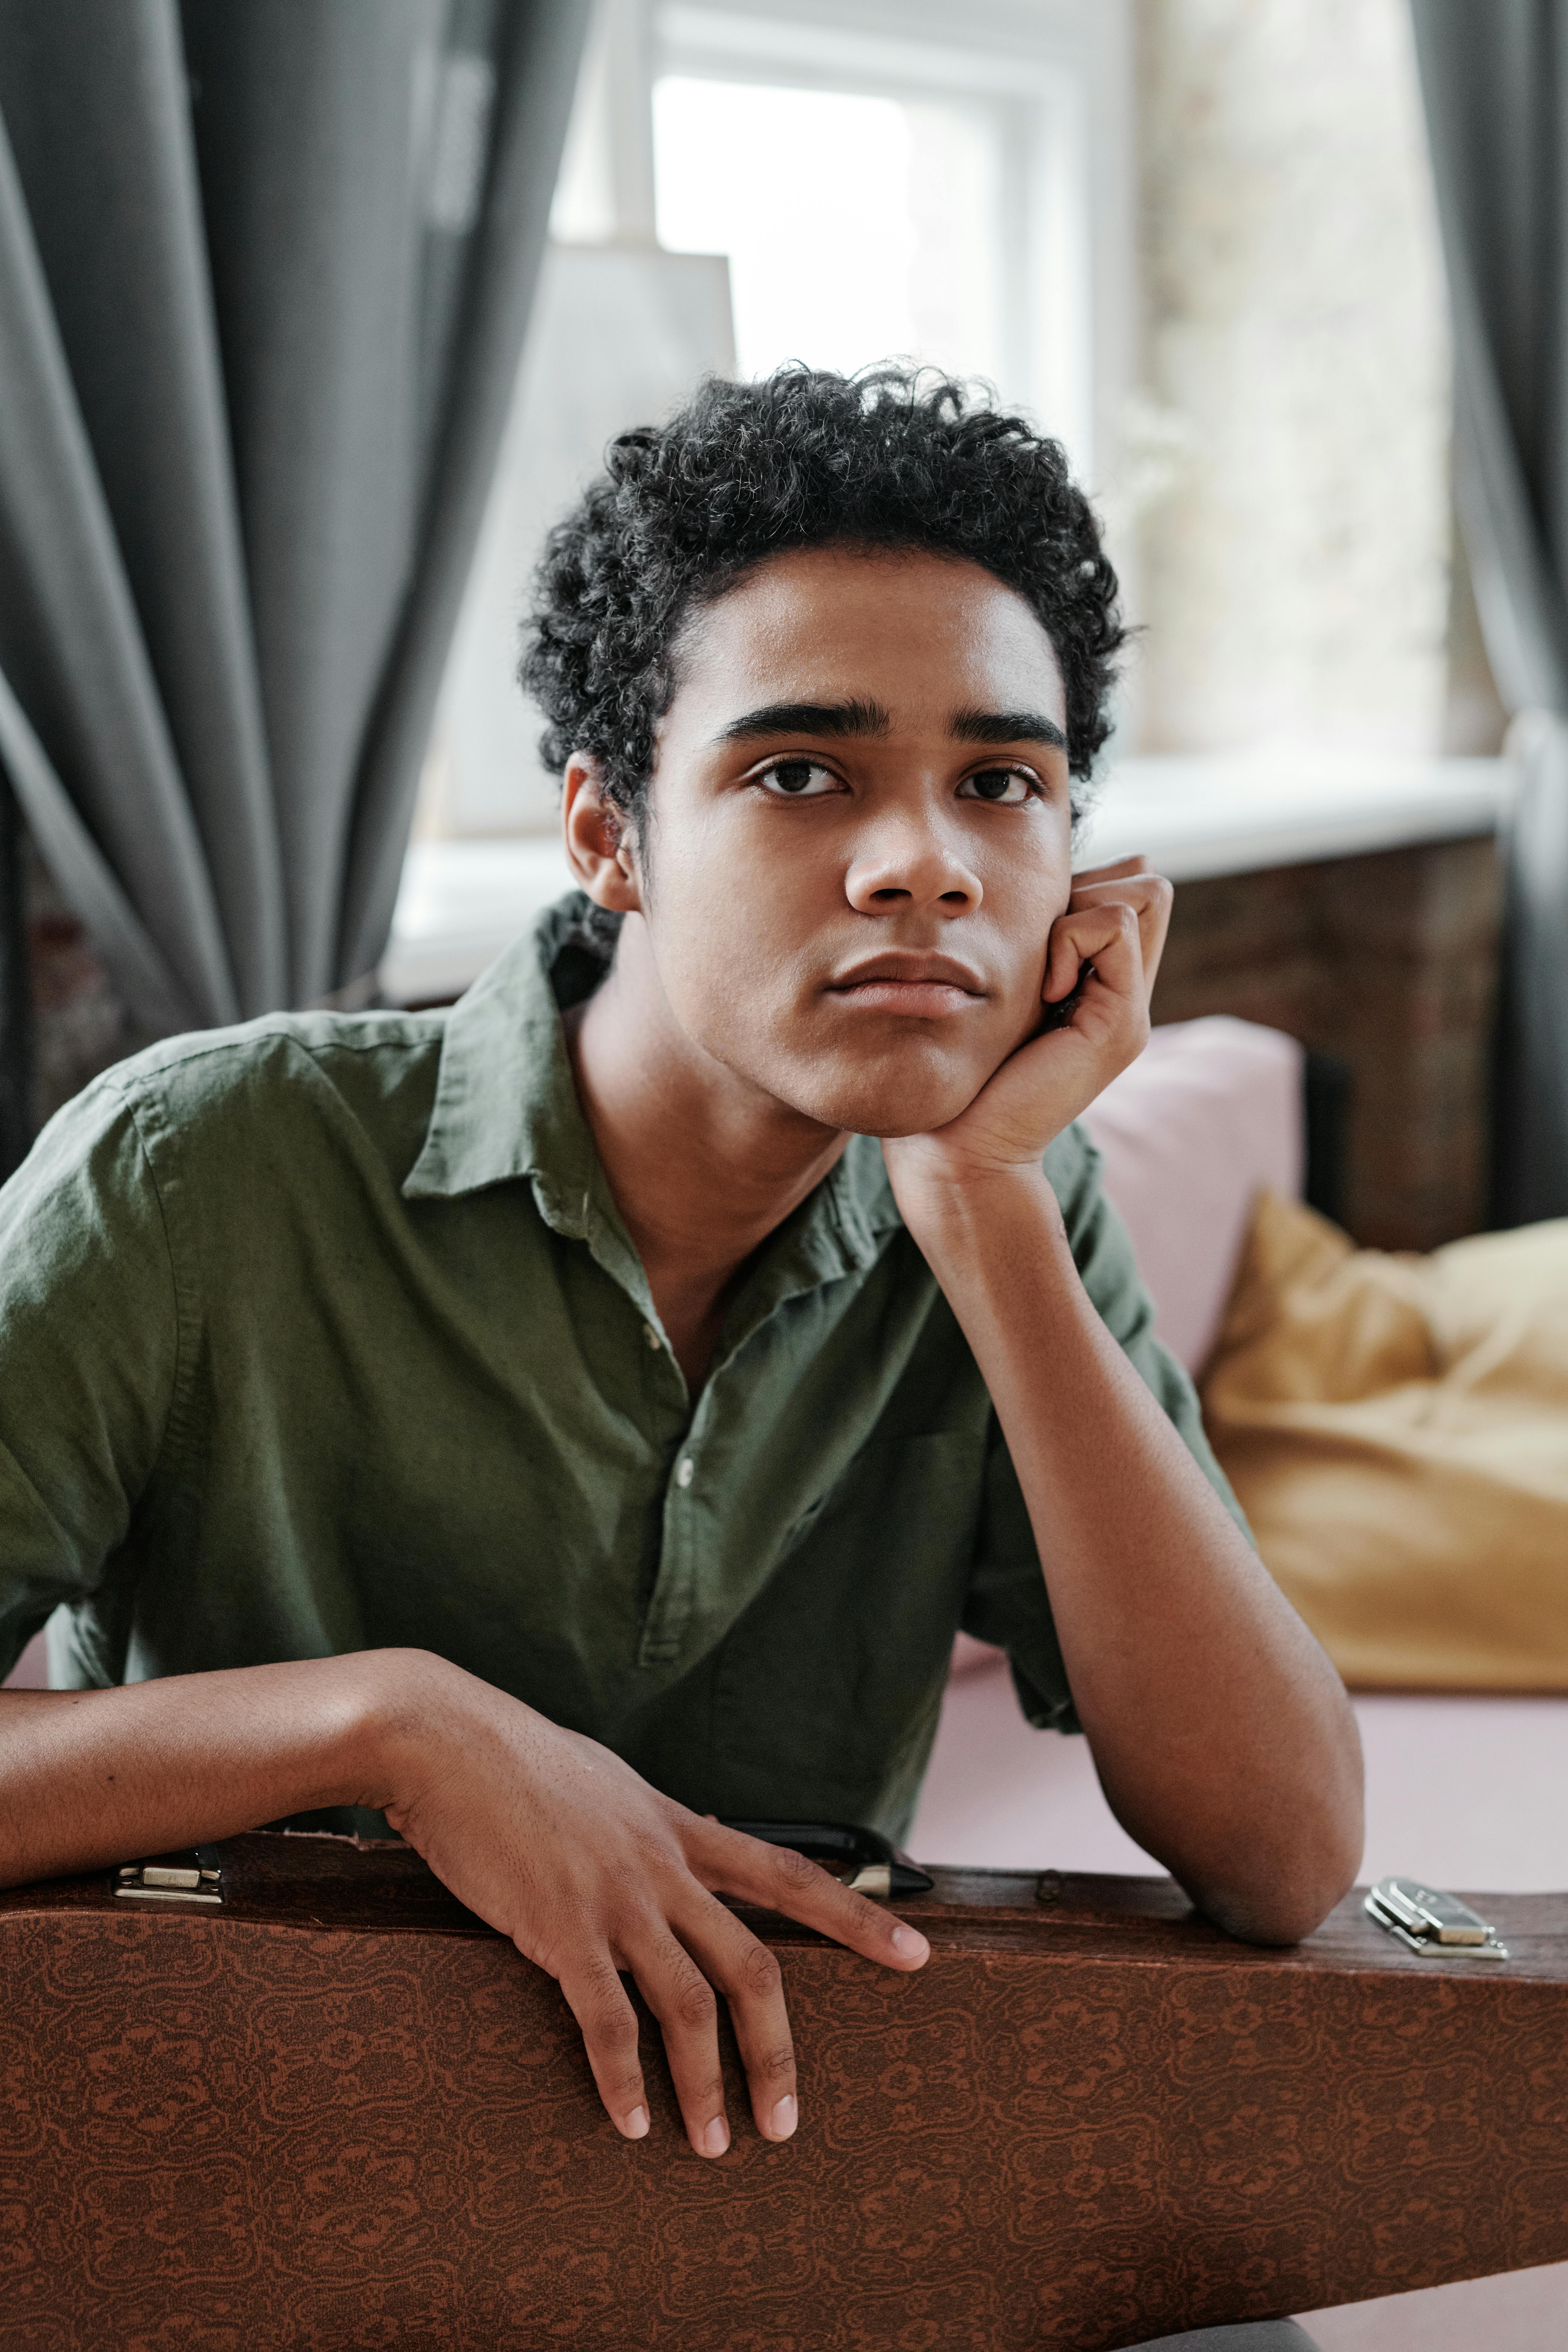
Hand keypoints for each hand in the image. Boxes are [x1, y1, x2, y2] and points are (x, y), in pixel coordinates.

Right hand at [376, 1656, 929, 2154]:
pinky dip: (625, 2080)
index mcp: (678, 1828)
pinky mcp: (560, 1928)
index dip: (858, 1916)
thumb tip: (665, 1851)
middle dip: (776, 2051)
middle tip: (786, 2121)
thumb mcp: (606, 1786)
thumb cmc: (515, 1764)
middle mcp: (661, 1866)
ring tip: (712, 2145)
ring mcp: (614, 1899)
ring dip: (705, 2085)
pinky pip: (608, 2021)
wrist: (445, 1742)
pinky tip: (631, 2122)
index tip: (916, 1953)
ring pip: (689, 2006)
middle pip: (751, 1966)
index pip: (789, 1876)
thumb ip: (644, 1828)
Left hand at [882, 855, 1171, 1204]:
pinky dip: (1070, 939)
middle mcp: (1127, 992)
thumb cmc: (962, 1067)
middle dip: (1088, 889)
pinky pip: (1112, 926)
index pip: (1129, 887)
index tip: (1032, 939)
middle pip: (1147, 884)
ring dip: (1077, 912)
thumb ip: (1029, 945)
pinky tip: (1044, 992)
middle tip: (1041, 950)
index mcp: (1100, 982)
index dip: (1082, 885)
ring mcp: (1132, 1009)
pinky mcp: (1122, 1023)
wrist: (961, 1145)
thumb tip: (1037, 884)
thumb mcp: (1000, 986)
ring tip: (1042, 977)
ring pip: (1144, 892)